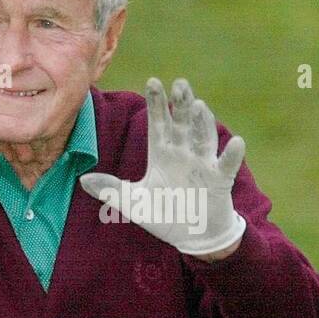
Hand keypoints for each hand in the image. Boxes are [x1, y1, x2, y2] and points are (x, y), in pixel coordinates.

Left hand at [80, 78, 245, 257]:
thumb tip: (82, 178)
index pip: (158, 123)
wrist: (191, 236)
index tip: (152, 81)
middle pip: (182, 123)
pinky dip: (232, 155)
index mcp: (162, 154)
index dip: (156, 104)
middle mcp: (183, 153)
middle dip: (180, 104)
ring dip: (202, 123)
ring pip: (202, 138)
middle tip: (179, 83)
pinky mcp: (219, 180)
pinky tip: (236, 142)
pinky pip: (226, 165)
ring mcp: (202, 164)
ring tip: (199, 106)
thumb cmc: (163, 215)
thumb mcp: (132, 202)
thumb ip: (110, 188)